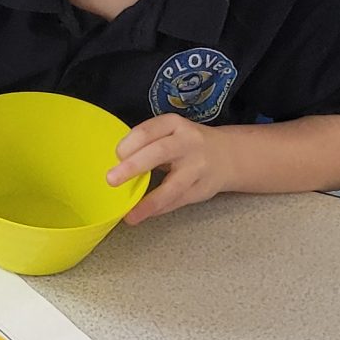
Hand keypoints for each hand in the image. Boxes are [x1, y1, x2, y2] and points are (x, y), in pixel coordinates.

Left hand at [113, 115, 234, 222]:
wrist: (228, 155)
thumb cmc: (187, 144)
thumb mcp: (170, 133)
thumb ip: (147, 145)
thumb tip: (114, 165)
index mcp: (174, 124)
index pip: (148, 131)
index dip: (129, 144)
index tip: (116, 156)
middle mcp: (188, 142)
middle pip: (159, 152)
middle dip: (134, 166)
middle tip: (111, 179)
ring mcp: (198, 166)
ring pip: (173, 185)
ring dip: (150, 201)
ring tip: (131, 214)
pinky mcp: (203, 188)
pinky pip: (179, 201)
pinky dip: (159, 209)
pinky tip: (144, 214)